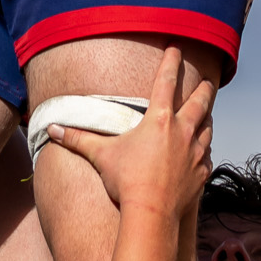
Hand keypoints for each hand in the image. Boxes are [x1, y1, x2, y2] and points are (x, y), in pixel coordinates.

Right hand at [48, 45, 212, 219]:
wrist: (152, 213)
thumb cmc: (126, 181)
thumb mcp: (101, 156)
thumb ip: (78, 139)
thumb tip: (52, 129)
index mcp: (159, 119)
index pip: (166, 81)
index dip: (171, 61)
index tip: (176, 46)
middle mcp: (182, 131)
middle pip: (200, 101)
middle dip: (204, 88)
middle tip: (208, 80)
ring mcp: (196, 152)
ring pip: (208, 127)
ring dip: (207, 118)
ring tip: (207, 114)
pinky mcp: (202, 172)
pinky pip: (208, 156)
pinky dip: (206, 151)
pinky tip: (203, 152)